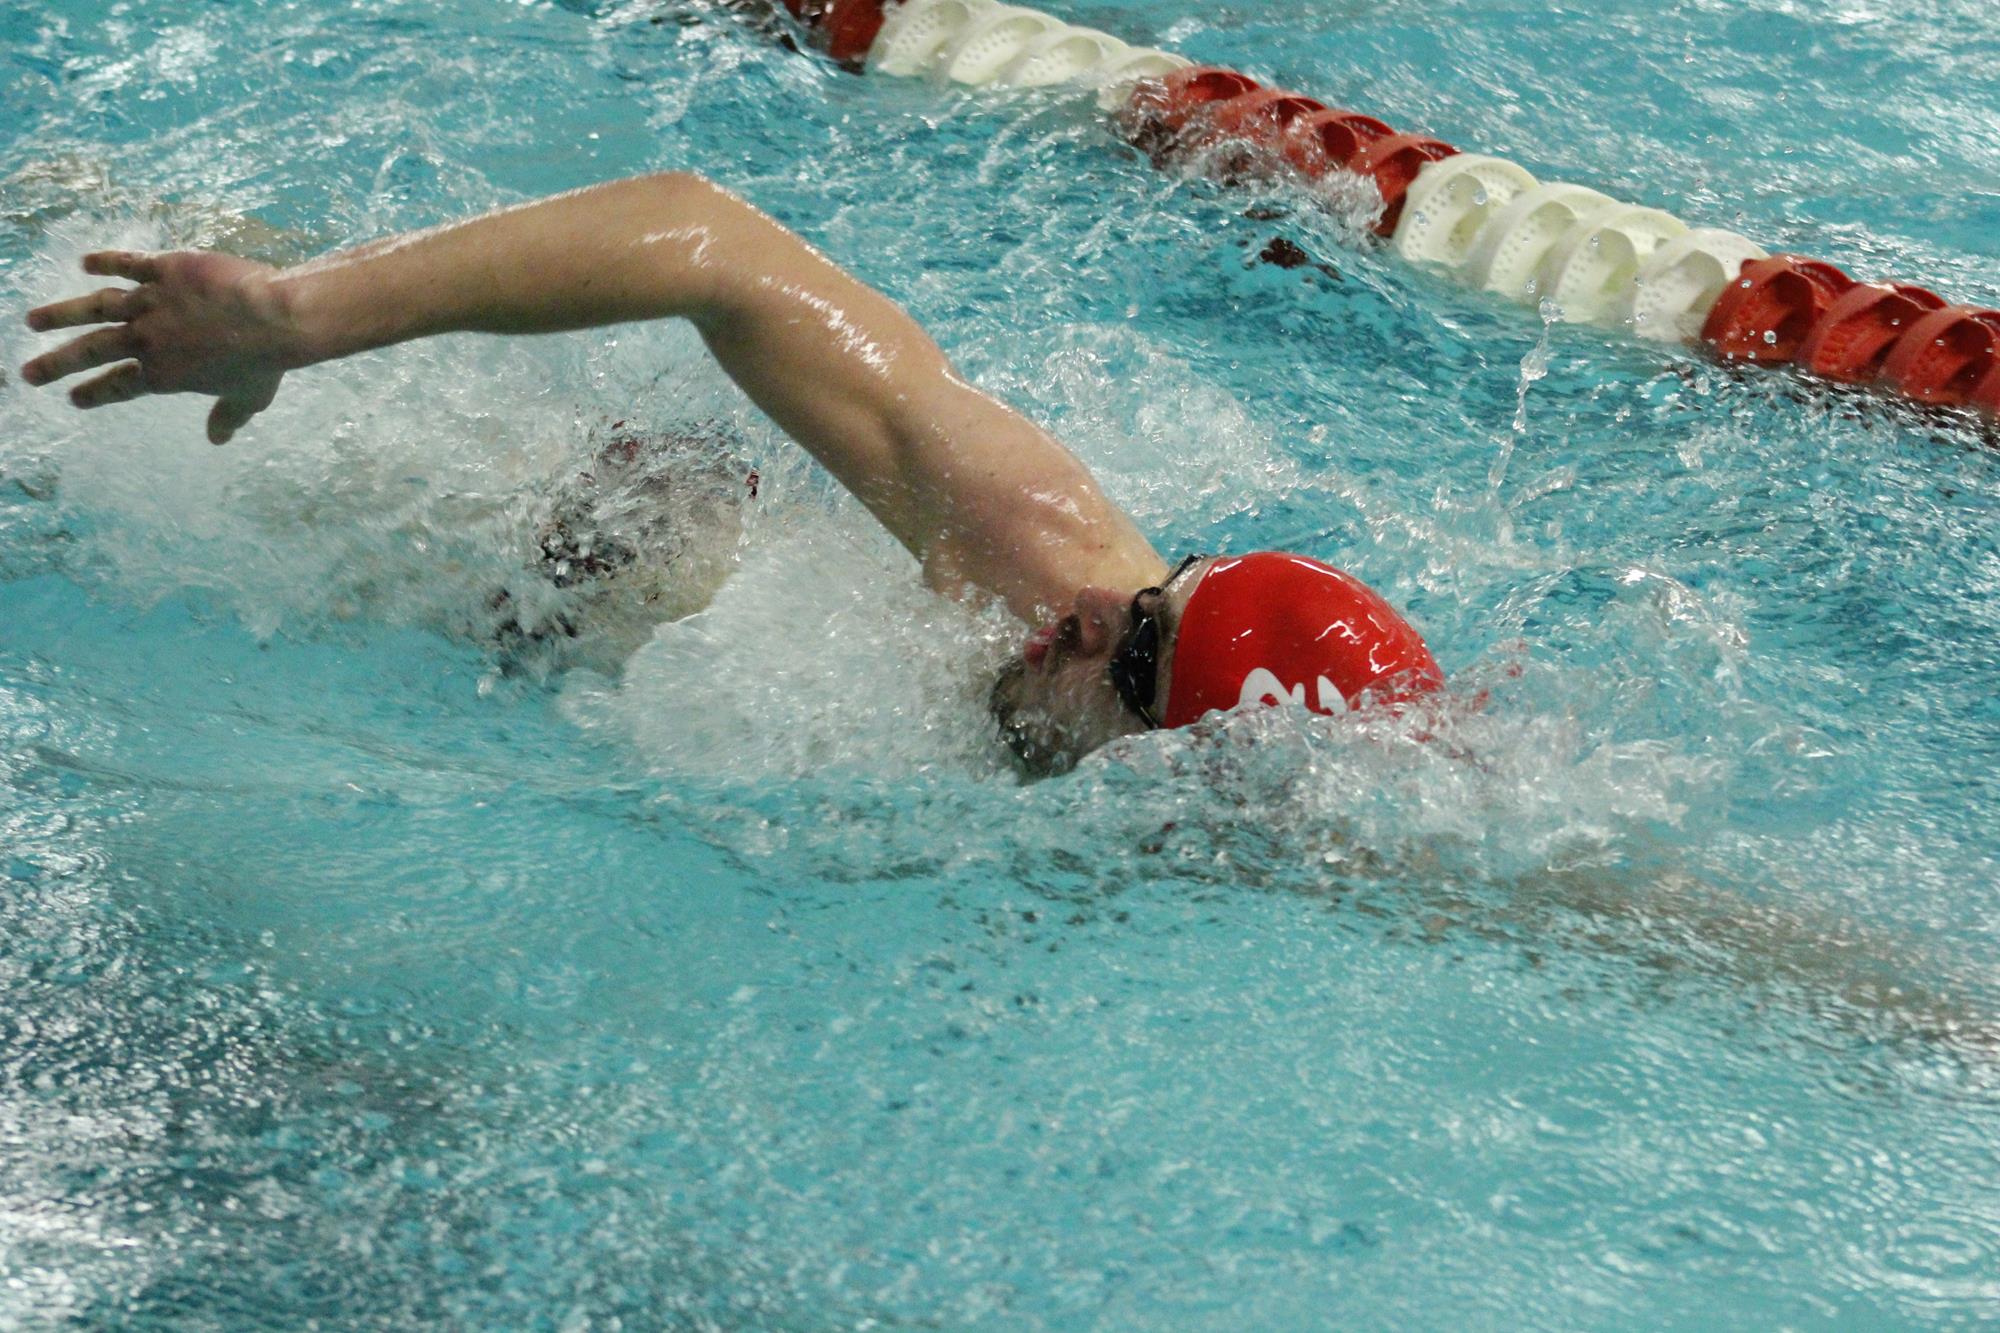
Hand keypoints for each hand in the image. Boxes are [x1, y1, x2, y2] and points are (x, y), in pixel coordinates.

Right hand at [21, 250, 297, 443]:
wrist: (276, 319)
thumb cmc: (266, 363)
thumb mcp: (248, 399)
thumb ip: (227, 417)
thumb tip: (218, 439)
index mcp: (163, 374)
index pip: (120, 386)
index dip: (95, 393)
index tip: (73, 398)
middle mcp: (147, 339)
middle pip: (91, 352)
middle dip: (57, 364)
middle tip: (28, 373)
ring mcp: (153, 302)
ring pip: (96, 307)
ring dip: (62, 314)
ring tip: (33, 321)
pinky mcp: (166, 269)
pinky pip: (128, 263)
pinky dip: (105, 261)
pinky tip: (84, 263)